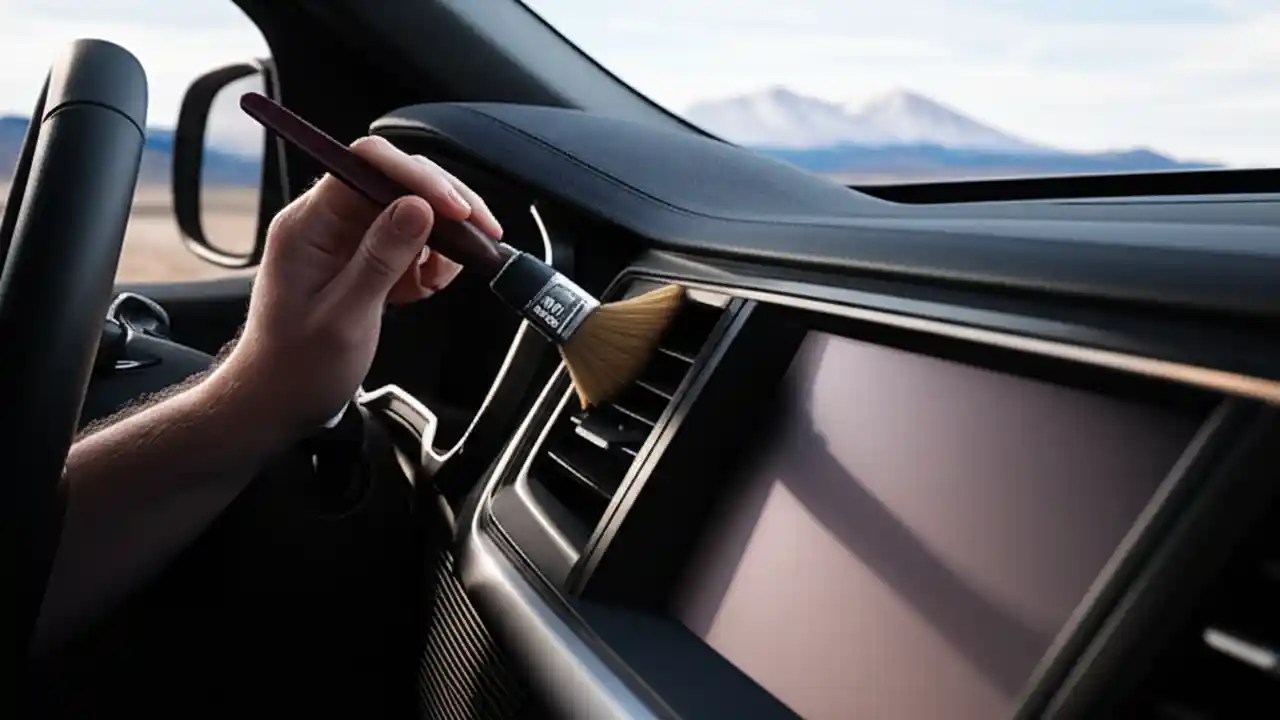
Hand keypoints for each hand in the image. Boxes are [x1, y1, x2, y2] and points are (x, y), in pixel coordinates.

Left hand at [211, 136, 502, 439]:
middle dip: (443, 206)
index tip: (458, 209)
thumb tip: (419, 207)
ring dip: (438, 241)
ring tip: (435, 281)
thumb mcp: (345, 317)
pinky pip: (408, 242)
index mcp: (308, 225)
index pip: (367, 166)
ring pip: (409, 211)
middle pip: (396, 181)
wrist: (277, 402)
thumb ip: (381, 258)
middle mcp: (326, 222)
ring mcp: (345, 239)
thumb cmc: (297, 368)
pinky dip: (428, 263)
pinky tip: (422, 289)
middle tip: (479, 236)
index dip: (418, 179)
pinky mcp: (362, 259)